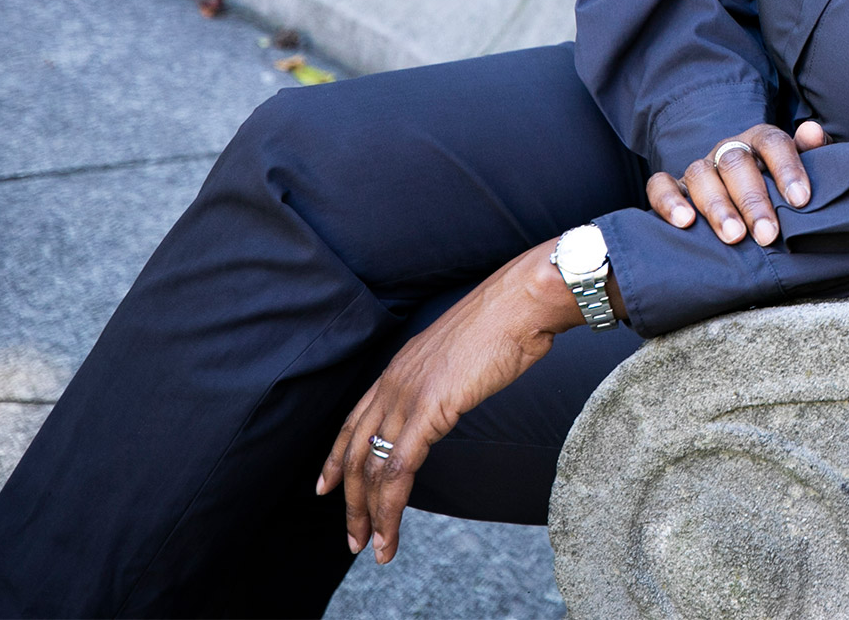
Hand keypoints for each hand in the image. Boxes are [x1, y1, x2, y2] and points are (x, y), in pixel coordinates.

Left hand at [315, 241, 589, 563]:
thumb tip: (457, 390)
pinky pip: (396, 471)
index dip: (334, 458)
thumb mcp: (465, 352)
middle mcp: (393, 382)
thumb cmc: (509, 319)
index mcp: (400, 366)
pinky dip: (389, 510)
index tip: (325, 487)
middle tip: (352, 537)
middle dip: (349, 501)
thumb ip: (450, 376)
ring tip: (374, 548)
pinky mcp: (428, 411)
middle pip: (353, 452)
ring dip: (368, 516)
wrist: (523, 301)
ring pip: (369, 469)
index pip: (354, 420)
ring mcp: (407, 396)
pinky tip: (391, 532)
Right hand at [649, 121, 828, 245]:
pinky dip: (668, 202)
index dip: (787, 168)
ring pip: (701, 174)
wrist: (744, 192)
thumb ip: (812, 152)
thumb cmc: (779, 185)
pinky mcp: (672, 186)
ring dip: (718, 207)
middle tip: (768, 234)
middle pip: (735, 163)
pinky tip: (684, 223)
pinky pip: (659, 185)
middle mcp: (728, 149)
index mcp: (760, 140)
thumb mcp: (801, 168)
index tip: (801, 200)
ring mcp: (700, 167)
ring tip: (734, 237)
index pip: (772, 143)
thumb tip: (812, 132)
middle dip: (753, 200)